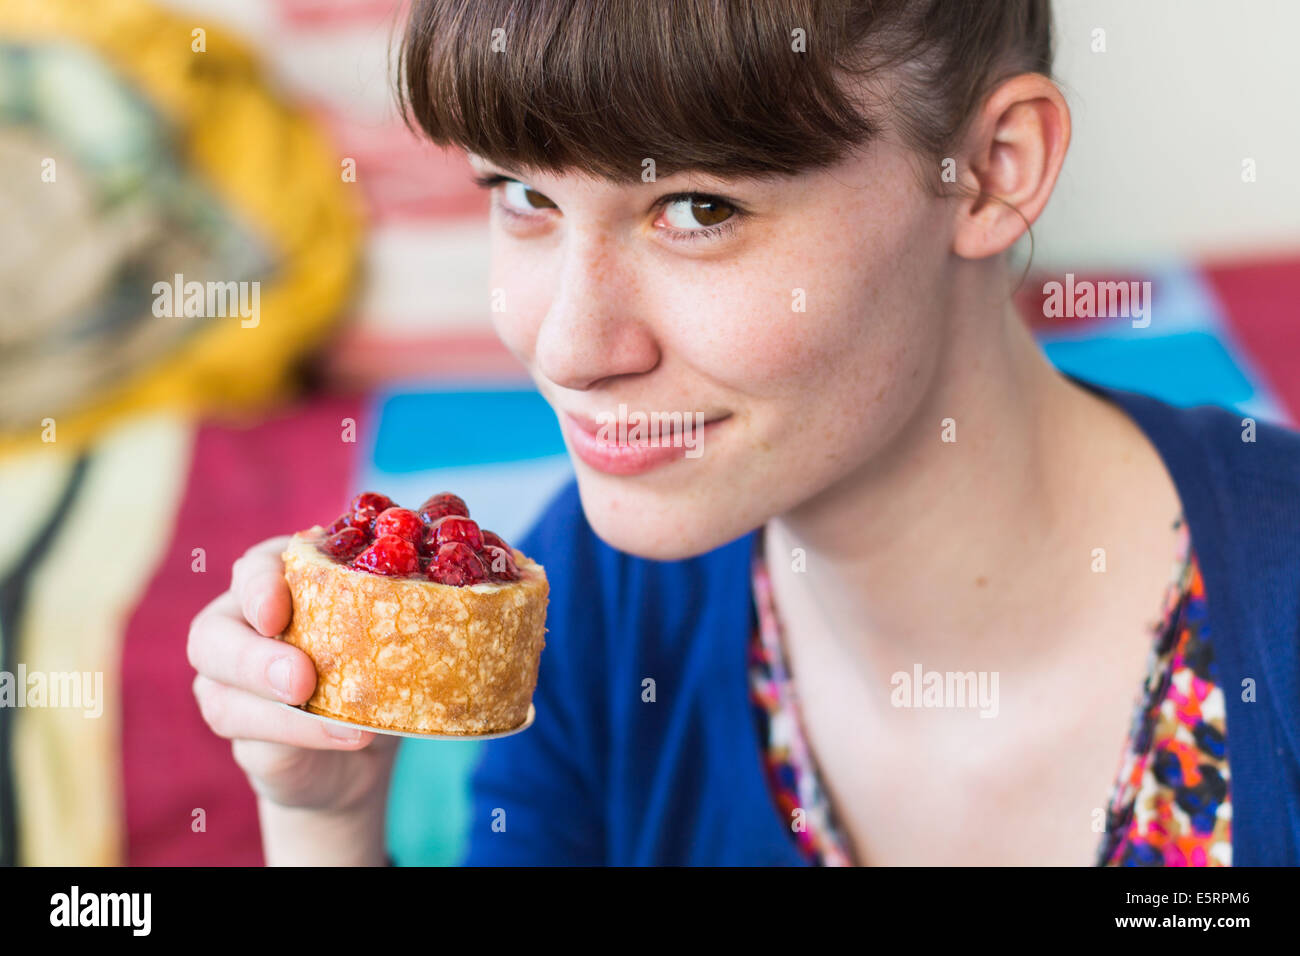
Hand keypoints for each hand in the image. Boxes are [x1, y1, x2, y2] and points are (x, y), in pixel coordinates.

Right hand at [188, 536, 399, 814]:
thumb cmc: (378, 669)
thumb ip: (402, 606)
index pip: (254, 570)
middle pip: (212, 630)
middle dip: (252, 655)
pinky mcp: (236, 725)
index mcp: (280, 581)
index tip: (280, 611)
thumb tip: (451, 585)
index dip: (260, 587)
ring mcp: (228, 680)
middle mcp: (240, 624)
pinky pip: (246, 728)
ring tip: (320, 709)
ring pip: (218, 687)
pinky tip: (349, 737)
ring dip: (269, 702)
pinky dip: (299, 733)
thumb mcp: (394, 632)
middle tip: (300, 679)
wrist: (357, 753)